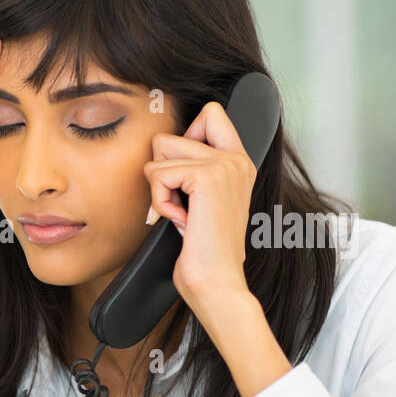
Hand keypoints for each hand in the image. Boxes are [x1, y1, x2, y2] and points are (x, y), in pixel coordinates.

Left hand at [142, 100, 257, 313]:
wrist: (216, 282)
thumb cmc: (204, 253)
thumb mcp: (198, 205)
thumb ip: (191, 174)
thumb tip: (159, 153)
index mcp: (238, 163)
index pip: (210, 113)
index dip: (182, 138)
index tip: (182, 179)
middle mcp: (235, 158)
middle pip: (169, 135)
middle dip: (160, 174)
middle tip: (179, 206)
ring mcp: (224, 164)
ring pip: (160, 151)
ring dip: (159, 189)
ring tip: (181, 215)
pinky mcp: (207, 175)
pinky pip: (157, 173)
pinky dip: (159, 201)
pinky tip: (179, 221)